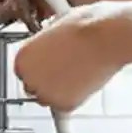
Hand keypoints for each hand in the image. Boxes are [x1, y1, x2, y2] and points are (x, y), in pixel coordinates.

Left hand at [15, 3, 129, 112]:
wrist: (109, 37)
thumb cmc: (88, 26)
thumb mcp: (56, 26)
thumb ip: (46, 41)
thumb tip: (50, 45)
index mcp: (22, 57)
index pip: (23, 71)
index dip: (39, 69)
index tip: (49, 66)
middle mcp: (28, 78)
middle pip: (33, 87)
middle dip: (47, 82)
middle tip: (66, 71)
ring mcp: (44, 93)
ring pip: (48, 99)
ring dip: (59, 91)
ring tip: (78, 74)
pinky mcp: (63, 105)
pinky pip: (65, 107)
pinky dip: (74, 98)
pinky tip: (84, 83)